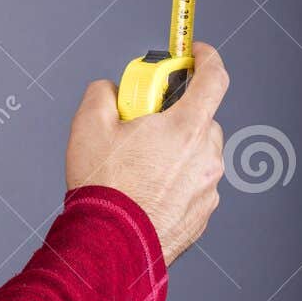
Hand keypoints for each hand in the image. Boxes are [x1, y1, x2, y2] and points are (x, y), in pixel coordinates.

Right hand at [65, 42, 228, 265]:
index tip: (194, 54)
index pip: (213, 78)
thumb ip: (103, 93)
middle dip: (175, 116)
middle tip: (142, 124)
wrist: (111, 246)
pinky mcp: (202, 217)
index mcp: (186, 128)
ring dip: (175, 152)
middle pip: (200, 120)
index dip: (206, 58)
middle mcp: (207, 156)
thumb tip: (110, 90)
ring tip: (138, 167)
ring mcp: (208, 189)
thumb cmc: (104, 188)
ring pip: (197, 155)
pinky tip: (144, 192)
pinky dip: (175, 182)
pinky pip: (193, 186)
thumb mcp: (87, 124)